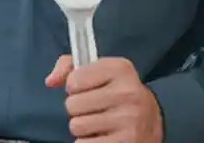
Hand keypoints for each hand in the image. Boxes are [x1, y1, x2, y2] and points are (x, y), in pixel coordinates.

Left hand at [45, 56, 162, 142]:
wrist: (152, 122)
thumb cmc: (118, 94)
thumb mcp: (101, 72)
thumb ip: (70, 68)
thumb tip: (50, 81)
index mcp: (120, 69)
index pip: (73, 80)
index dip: (75, 87)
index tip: (89, 90)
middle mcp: (127, 92)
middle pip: (72, 104)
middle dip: (78, 109)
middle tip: (94, 109)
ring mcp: (128, 120)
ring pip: (76, 126)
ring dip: (83, 127)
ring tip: (99, 123)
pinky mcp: (125, 142)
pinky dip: (88, 142)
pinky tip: (103, 136)